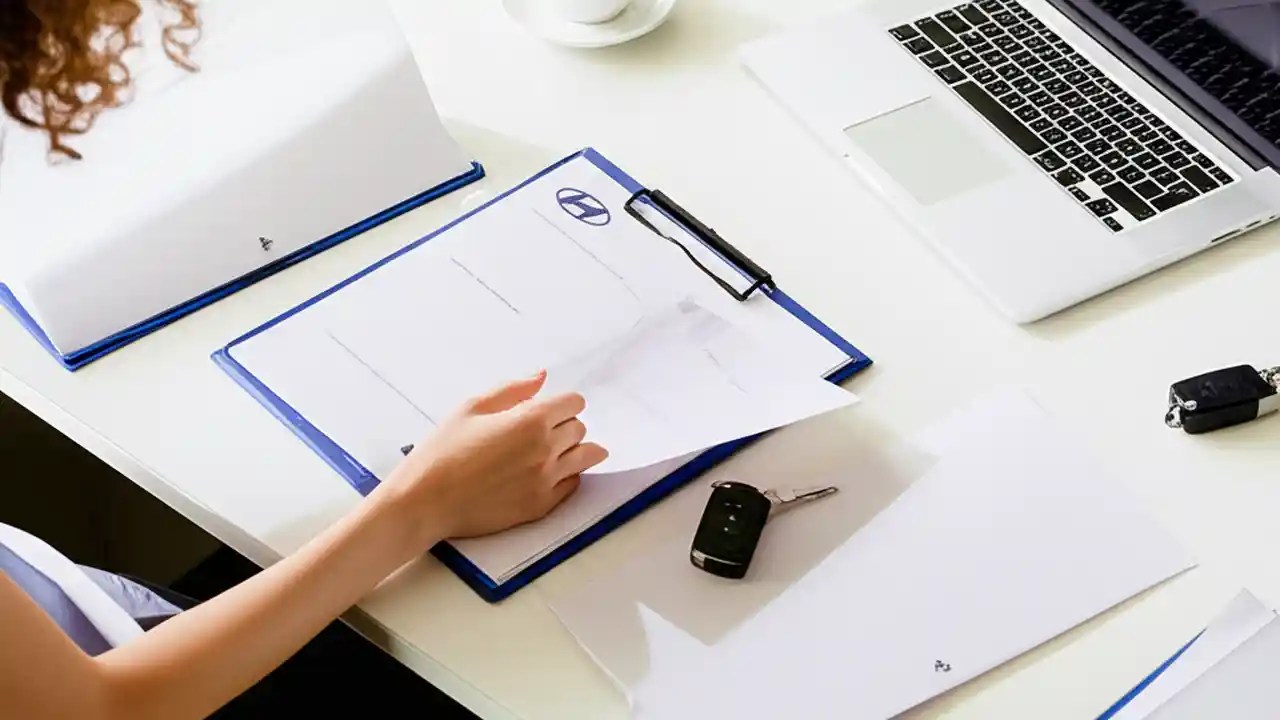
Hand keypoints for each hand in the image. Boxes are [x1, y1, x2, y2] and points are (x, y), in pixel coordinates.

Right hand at [380, 371, 607, 542]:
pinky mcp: (541, 506)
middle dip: (563, 425)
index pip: (574, 403)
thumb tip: (542, 377)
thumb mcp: (471, 407)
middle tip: (537, 431)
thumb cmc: (442, 452)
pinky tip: (543, 473)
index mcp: (531, 420)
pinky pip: (573, 484)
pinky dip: (565, 476)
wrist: (425, 502)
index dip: (562, 403)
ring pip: (586, 457)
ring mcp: (547, 481)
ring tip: (549, 451)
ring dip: (573, 450)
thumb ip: (513, 389)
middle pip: (579, 429)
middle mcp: (546, 450)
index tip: (548, 409)